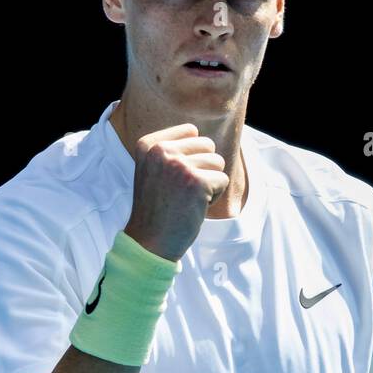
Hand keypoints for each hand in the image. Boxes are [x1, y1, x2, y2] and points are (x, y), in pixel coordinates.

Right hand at [124, 123, 230, 262]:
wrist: (151, 241)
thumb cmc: (158, 208)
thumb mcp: (154, 170)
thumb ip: (172, 150)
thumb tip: (200, 134)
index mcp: (149, 144)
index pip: (191, 131)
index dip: (192, 155)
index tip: (175, 177)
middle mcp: (162, 150)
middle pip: (208, 145)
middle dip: (204, 168)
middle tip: (184, 190)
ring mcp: (179, 165)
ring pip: (218, 162)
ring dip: (210, 183)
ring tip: (189, 198)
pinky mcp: (197, 182)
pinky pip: (223, 180)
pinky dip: (215, 196)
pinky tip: (196, 206)